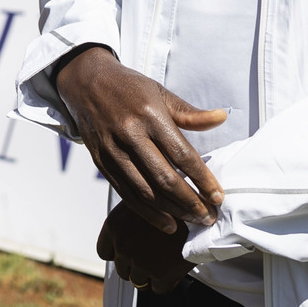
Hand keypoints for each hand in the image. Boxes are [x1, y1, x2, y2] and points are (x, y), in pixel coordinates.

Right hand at [55, 47, 225, 231]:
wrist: (86, 82)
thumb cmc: (129, 88)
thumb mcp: (161, 93)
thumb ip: (190, 113)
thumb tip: (221, 117)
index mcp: (149, 115)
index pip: (182, 154)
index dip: (202, 179)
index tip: (218, 197)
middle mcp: (130, 135)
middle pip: (165, 179)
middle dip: (191, 203)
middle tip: (209, 217)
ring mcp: (113, 151)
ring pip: (146, 192)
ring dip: (173, 212)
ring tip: (193, 221)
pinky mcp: (102, 163)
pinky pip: (127, 194)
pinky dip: (148, 213)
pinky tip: (168, 223)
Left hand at [97, 202, 193, 291]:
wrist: (196, 206)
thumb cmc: (170, 198)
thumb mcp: (142, 199)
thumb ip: (129, 218)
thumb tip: (128, 230)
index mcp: (114, 225)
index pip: (104, 252)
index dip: (118, 253)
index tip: (129, 252)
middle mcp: (123, 246)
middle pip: (122, 269)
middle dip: (135, 265)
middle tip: (151, 255)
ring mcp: (141, 262)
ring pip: (138, 281)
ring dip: (149, 274)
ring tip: (163, 261)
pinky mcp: (161, 274)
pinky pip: (158, 289)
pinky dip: (165, 282)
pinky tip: (173, 268)